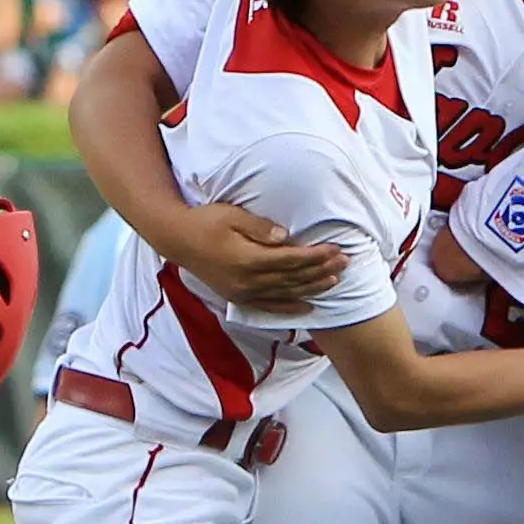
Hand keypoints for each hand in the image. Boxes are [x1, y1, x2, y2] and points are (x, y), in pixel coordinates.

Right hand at [174, 201, 345, 310]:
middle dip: (321, 270)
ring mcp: (243, 293)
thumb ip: (259, 228)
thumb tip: (285, 236)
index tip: (335, 249)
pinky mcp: (238, 298)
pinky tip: (307, 307)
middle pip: (293, 278)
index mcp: (248, 259)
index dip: (316, 256)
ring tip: (334, 281)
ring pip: (285, 294)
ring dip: (312, 288)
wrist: (177, 239)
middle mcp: (248, 281)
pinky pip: (268, 307)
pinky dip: (289, 308)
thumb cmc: (206, 222)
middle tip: (346, 262)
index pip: (291, 260)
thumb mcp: (232, 215)